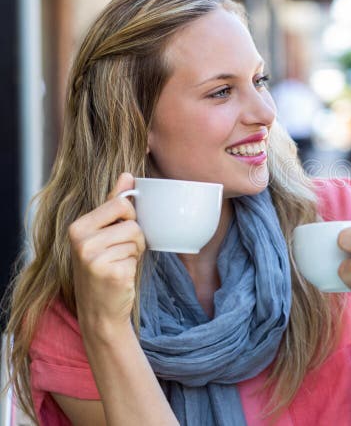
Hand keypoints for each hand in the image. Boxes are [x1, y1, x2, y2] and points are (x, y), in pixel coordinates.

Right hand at [68, 173, 145, 339]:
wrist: (100, 310)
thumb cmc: (105, 268)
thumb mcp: (104, 233)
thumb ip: (114, 203)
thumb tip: (127, 175)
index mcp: (78, 227)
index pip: (120, 204)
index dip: (129, 218)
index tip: (118, 234)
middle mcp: (81, 241)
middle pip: (131, 221)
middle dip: (135, 236)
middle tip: (121, 252)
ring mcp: (93, 257)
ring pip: (137, 238)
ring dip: (135, 252)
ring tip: (119, 264)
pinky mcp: (110, 272)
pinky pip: (136, 256)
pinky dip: (134, 265)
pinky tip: (120, 276)